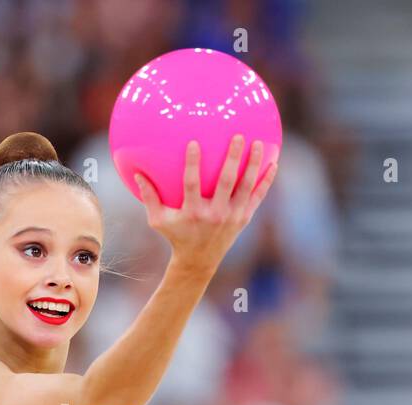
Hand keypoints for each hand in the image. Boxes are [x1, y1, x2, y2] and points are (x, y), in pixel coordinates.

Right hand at [135, 135, 277, 274]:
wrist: (199, 261)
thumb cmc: (176, 236)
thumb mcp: (158, 221)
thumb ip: (149, 197)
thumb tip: (136, 174)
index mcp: (193, 212)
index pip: (192, 184)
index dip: (192, 164)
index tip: (194, 143)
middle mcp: (215, 214)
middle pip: (226, 182)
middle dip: (232, 158)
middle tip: (238, 136)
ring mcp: (232, 217)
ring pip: (245, 187)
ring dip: (253, 165)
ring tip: (259, 144)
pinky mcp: (243, 219)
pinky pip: (257, 197)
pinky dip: (266, 182)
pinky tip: (275, 164)